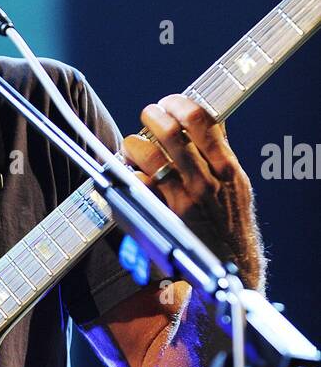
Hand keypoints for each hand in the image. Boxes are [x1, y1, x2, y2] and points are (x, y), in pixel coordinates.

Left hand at [122, 94, 265, 290]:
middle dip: (152, 117)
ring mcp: (183, 199)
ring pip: (149, 156)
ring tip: (133, 145)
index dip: (179, 103)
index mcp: (225, 167)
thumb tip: (206, 121)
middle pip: (171, 132)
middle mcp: (205, 181)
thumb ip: (221, 153)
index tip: (170, 103)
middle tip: (148, 115)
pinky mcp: (165, 217)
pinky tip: (130, 174)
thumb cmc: (231, 222)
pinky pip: (138, 186)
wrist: (230, 263)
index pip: (200, 120)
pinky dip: (129, 175)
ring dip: (134, 144)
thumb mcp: (237, 183)